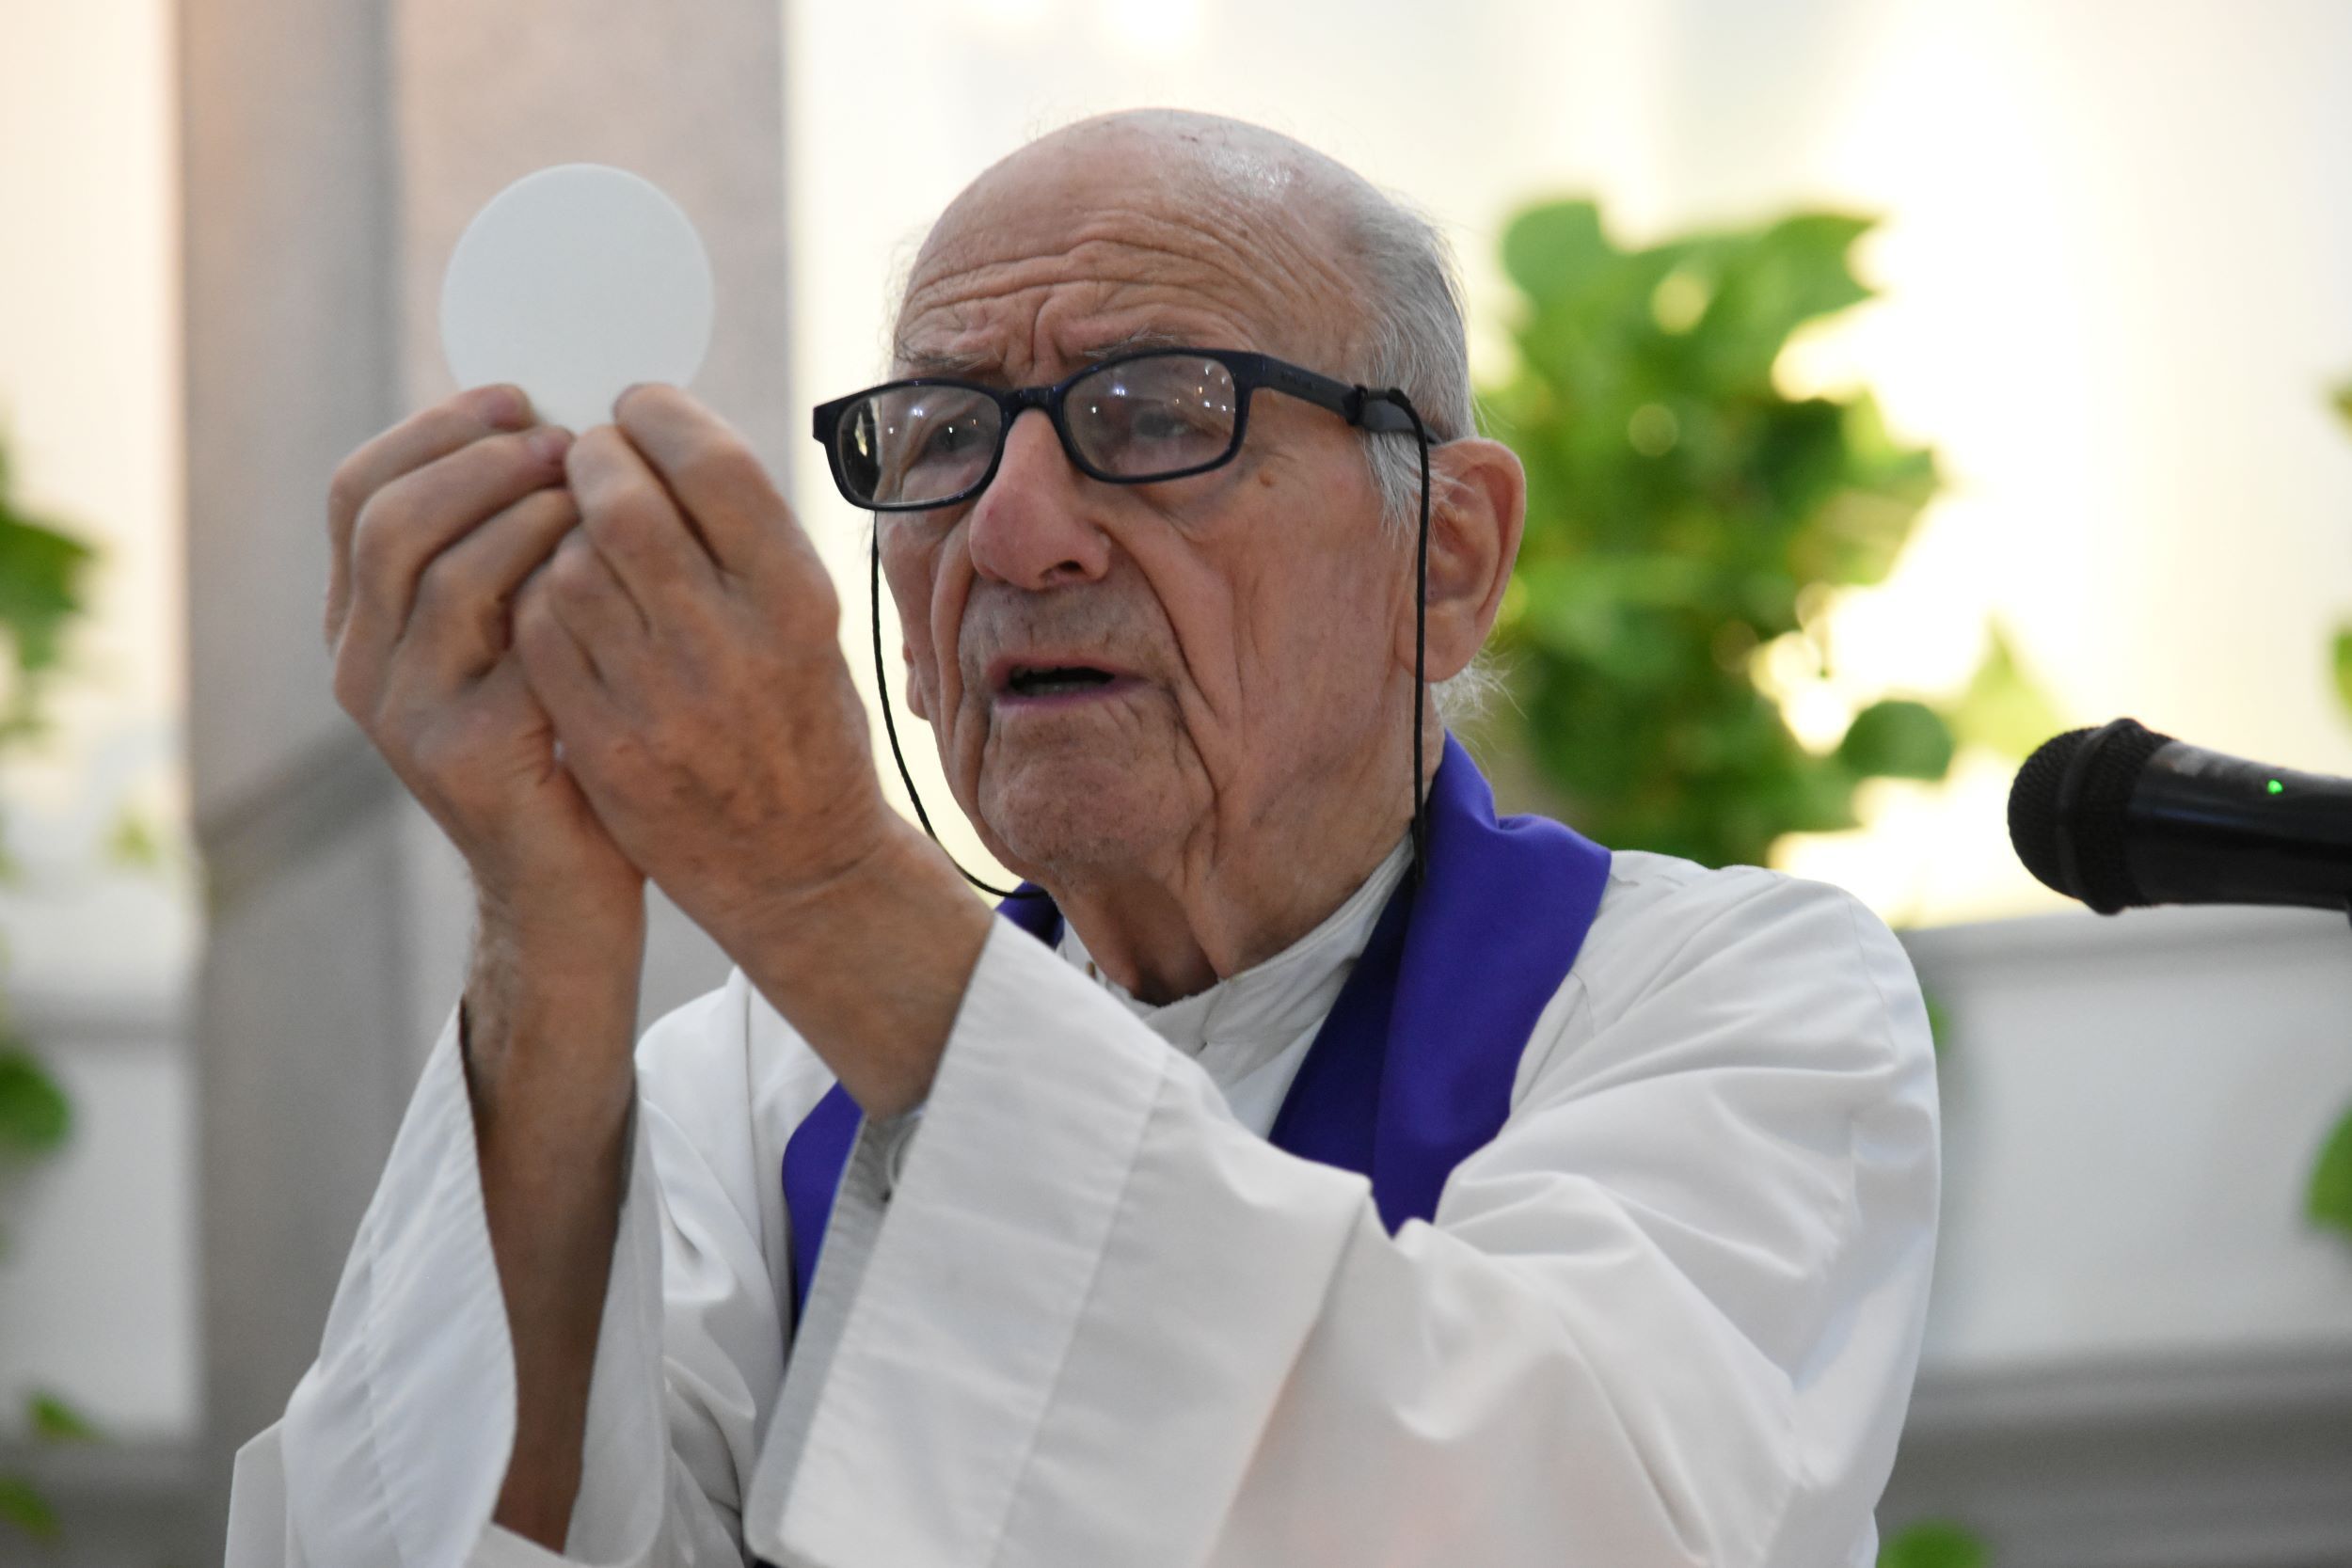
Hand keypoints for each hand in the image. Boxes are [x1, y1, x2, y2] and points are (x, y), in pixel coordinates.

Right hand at [325, 385, 644, 944]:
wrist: (570, 892)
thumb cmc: (561, 746)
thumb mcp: (518, 639)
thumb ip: (507, 555)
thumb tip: (551, 429)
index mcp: (363, 624)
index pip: (357, 491)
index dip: (435, 430)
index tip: (517, 396)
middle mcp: (361, 666)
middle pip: (389, 518)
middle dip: (485, 461)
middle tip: (568, 441)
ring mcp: (404, 715)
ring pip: (448, 572)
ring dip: (531, 515)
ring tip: (598, 499)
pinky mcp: (464, 756)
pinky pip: (513, 643)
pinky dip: (565, 591)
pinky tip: (617, 574)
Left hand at [510, 384, 893, 953]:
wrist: (797, 864)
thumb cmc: (802, 718)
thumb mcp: (808, 620)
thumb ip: (742, 534)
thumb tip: (657, 431)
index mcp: (796, 598)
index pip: (713, 464)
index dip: (659, 415)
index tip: (637, 408)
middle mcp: (734, 645)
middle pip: (625, 505)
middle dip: (593, 461)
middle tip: (586, 457)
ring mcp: (662, 699)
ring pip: (568, 565)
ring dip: (558, 532)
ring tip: (579, 536)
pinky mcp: (606, 741)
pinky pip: (539, 633)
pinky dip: (538, 598)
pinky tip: (560, 602)